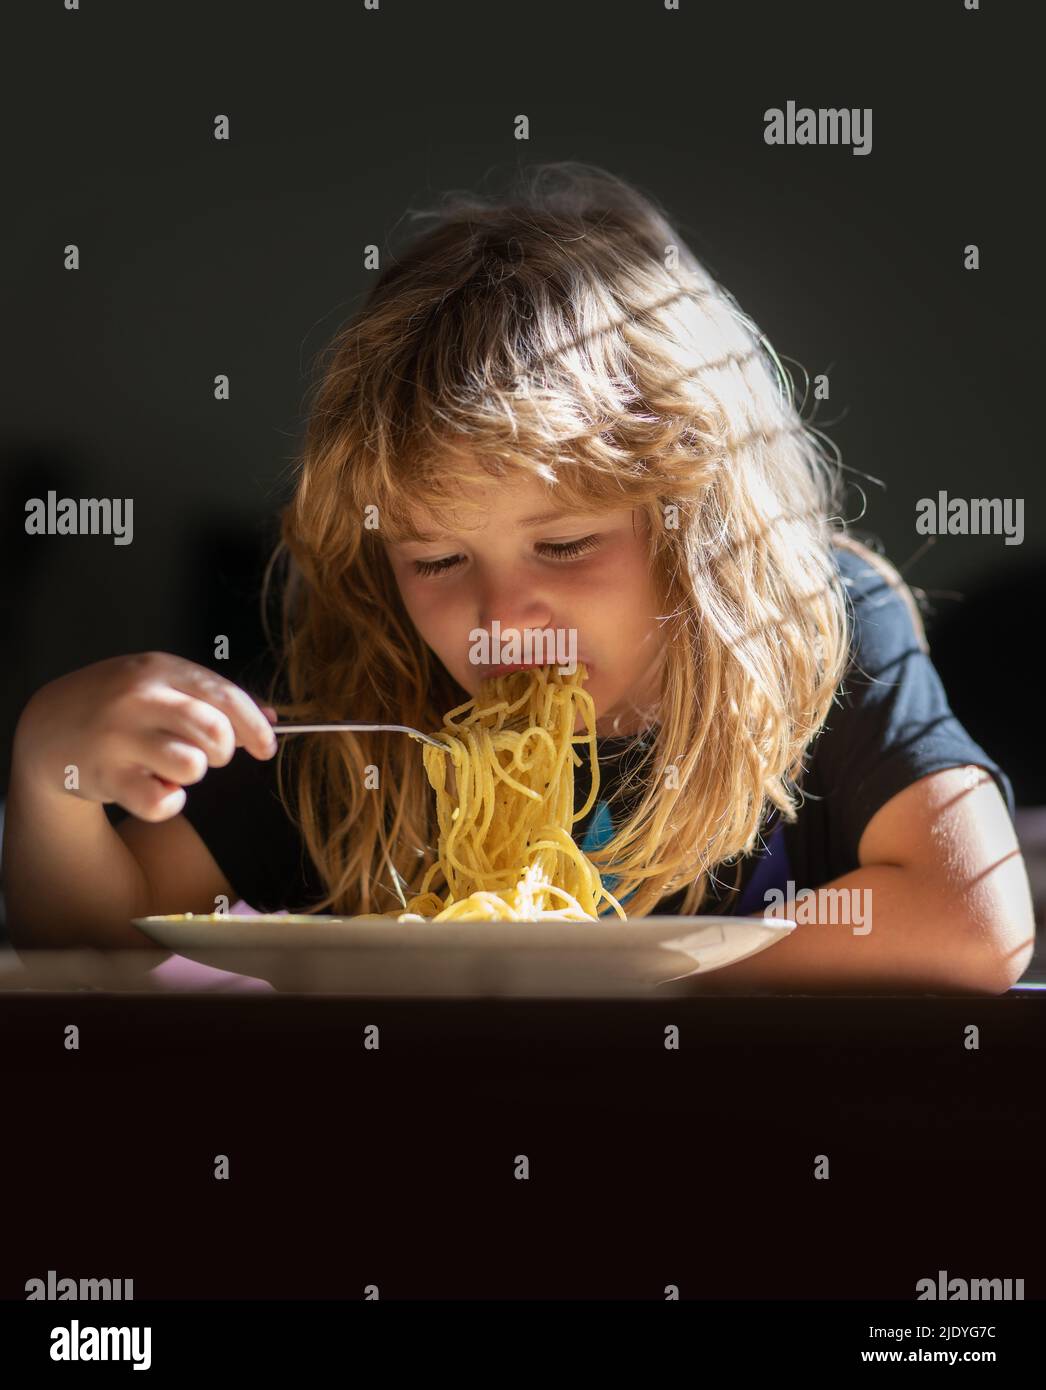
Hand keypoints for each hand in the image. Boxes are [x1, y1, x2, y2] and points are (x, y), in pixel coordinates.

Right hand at [15, 652, 277, 822]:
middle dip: (223, 751)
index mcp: (161, 670)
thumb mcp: (163, 686)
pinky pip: (162, 803)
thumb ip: (215, 700)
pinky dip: (167, 801)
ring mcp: (121, 737)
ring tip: (170, 765)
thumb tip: (273, 721)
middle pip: (214, 731)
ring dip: (191, 774)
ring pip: (191, 767)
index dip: (255, 727)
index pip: (226, 696)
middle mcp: (140, 699)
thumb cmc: (121, 706)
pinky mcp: (107, 776)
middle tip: (208, 755)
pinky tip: (151, 785)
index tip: (266, 748)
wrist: (50, 724)